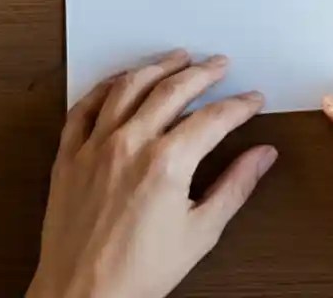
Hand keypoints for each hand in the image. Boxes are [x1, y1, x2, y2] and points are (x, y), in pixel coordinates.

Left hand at [27, 51, 276, 297]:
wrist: (82, 296)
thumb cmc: (138, 272)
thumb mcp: (201, 232)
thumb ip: (235, 186)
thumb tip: (263, 156)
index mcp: (166, 163)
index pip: (213, 117)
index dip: (239, 105)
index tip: (252, 99)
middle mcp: (129, 144)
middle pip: (172, 90)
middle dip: (202, 72)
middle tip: (220, 65)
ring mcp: (94, 147)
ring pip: (127, 87)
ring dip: (156, 67)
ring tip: (176, 58)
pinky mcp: (68, 157)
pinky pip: (83, 107)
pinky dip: (105, 87)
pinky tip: (120, 81)